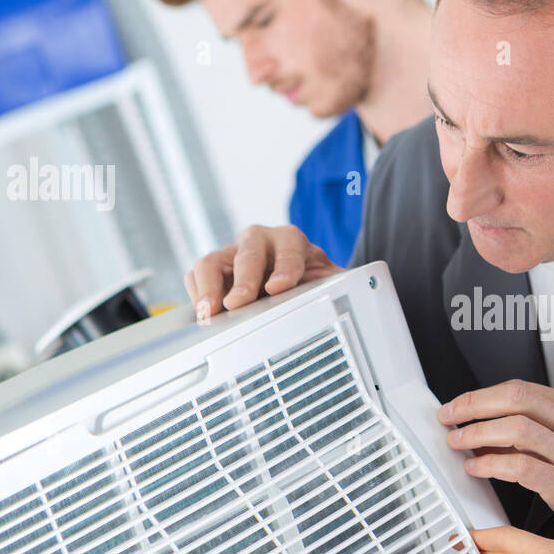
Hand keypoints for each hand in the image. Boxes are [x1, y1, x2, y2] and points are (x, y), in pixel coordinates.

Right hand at [184, 225, 341, 317]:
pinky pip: (195, 275)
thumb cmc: (309, 279)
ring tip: (209, 312)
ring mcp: (232, 254)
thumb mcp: (328, 280)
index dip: (285, 269)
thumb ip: (339, 284)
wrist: (292, 278)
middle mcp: (259, 242)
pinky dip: (196, 293)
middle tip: (238, 302)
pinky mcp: (213, 270)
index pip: (289, 251)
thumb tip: (357, 292)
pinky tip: (201, 312)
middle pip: (248, 254)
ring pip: (213, 261)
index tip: (279, 287)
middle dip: (243, 279)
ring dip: (209, 287)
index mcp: (291, 241)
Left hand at [440, 379, 553, 553]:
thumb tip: (484, 428)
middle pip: (515, 399)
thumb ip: (532, 431)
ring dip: (477, 434)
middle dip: (473, 406)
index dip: (481, 395)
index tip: (458, 406)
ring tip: (457, 443)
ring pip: (515, 428)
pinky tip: (476, 467)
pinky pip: (520, 466)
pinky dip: (491, 463)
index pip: (519, 388)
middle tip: (448, 418)